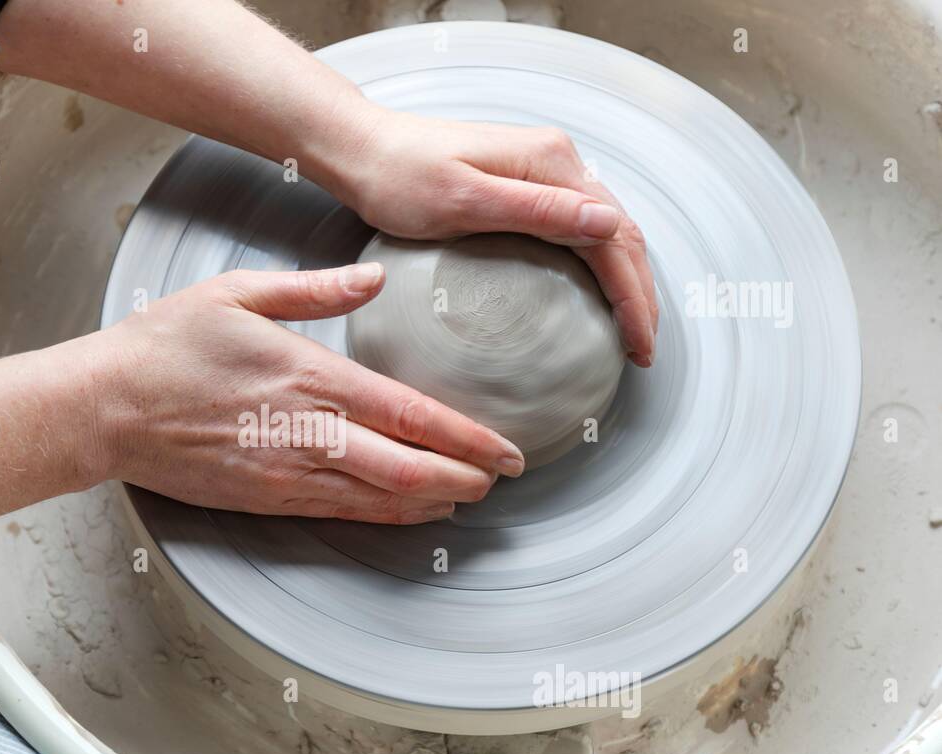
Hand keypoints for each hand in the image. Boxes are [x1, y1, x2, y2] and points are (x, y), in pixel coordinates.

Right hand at [88, 264, 524, 523]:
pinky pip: (342, 514)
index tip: (506, 448)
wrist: (105, 409)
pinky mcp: (266, 499)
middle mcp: (308, 434)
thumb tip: (374, 278)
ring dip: (433, 503)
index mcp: (309, 376)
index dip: (467, 438)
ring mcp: (287, 474)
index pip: (409, 415)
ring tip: (469, 497)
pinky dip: (387, 517)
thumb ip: (316, 289)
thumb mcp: (238, 293)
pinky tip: (411, 512)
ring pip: (381, 502)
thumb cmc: (166, 345)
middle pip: (409, 470)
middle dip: (464, 478)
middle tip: (501, 479)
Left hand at [327, 106, 658, 365]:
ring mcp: (543, 171)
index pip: (615, 237)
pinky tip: (595, 294)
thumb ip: (538, 211)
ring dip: (625, 280)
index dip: (634, 295)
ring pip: (604, 232)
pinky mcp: (525, 184)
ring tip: (631, 329)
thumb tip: (609, 227)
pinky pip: (577, 229)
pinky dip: (597, 265)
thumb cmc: (400, 178)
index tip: (639, 344)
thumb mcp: (465, 201)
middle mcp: (558, 162)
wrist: (363, 151)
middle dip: (640, 293)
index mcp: (552, 163)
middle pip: (620, 234)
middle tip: (644, 349)